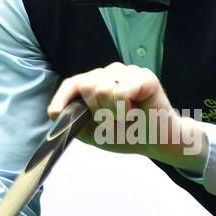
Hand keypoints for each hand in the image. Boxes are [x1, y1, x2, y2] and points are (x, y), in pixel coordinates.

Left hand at [46, 62, 206, 169]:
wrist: (160, 142)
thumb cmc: (131, 135)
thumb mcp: (96, 133)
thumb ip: (76, 122)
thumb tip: (54, 113)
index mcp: (100, 82)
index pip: (74, 83)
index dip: (62, 97)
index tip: (54, 113)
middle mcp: (113, 73)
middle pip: (86, 85)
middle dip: (96, 111)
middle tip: (114, 121)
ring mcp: (130, 73)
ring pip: (102, 88)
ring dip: (112, 112)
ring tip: (127, 117)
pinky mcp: (145, 78)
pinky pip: (119, 92)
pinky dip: (124, 109)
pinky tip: (135, 113)